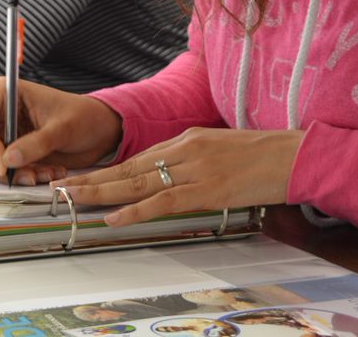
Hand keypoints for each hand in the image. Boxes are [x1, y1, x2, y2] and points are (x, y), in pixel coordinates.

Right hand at [0, 77, 123, 186]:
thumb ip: (36, 143)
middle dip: (0, 166)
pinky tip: (45, 173)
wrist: (98, 131)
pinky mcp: (10, 151)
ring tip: (44, 174)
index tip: (5, 165)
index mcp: (5, 93)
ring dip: (13, 175)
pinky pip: (2, 171)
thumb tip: (8, 159)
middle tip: (28, 176)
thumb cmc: (84, 117)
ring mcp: (2, 133)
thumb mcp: (63, 128)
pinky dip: (21, 178)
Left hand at [54, 127, 304, 226]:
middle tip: (61, 187)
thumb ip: (194, 161)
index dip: (107, 170)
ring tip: (74, 199)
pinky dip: (136, 210)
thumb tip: (171, 178)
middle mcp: (184, 149)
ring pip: (138, 183)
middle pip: (129, 168)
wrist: (295, 155)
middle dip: (92, 179)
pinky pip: (164, 202)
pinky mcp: (207, 189)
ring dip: (103, 193)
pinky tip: (115, 217)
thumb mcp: (221, 150)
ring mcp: (194, 169)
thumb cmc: (263, 156)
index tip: (82, 177)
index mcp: (187, 139)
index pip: (138, 158)